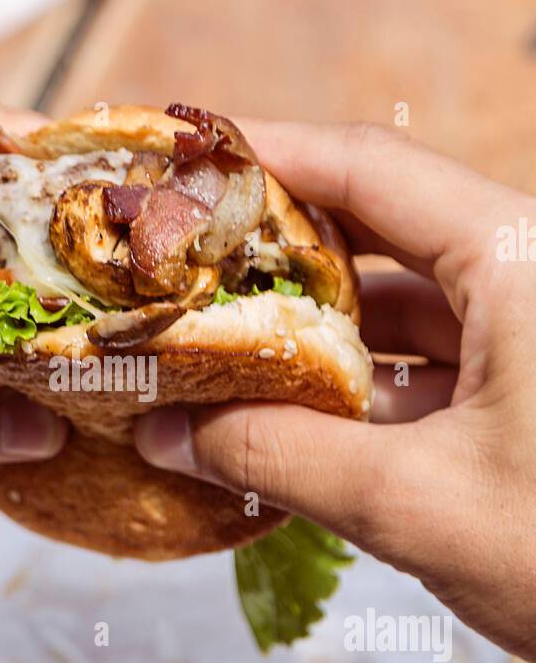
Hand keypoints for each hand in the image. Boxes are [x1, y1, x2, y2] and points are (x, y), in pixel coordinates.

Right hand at [135, 121, 535, 659]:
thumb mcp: (418, 507)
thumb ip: (279, 458)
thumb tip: (165, 432)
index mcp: (519, 262)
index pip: (372, 171)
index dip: (267, 155)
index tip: (183, 158)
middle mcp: (528, 277)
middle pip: (382, 230)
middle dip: (276, 252)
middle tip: (179, 266)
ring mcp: (532, 335)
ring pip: (404, 305)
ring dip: (312, 331)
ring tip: (214, 350)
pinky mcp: (531, 390)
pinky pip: (430, 362)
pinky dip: (358, 386)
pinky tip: (288, 416)